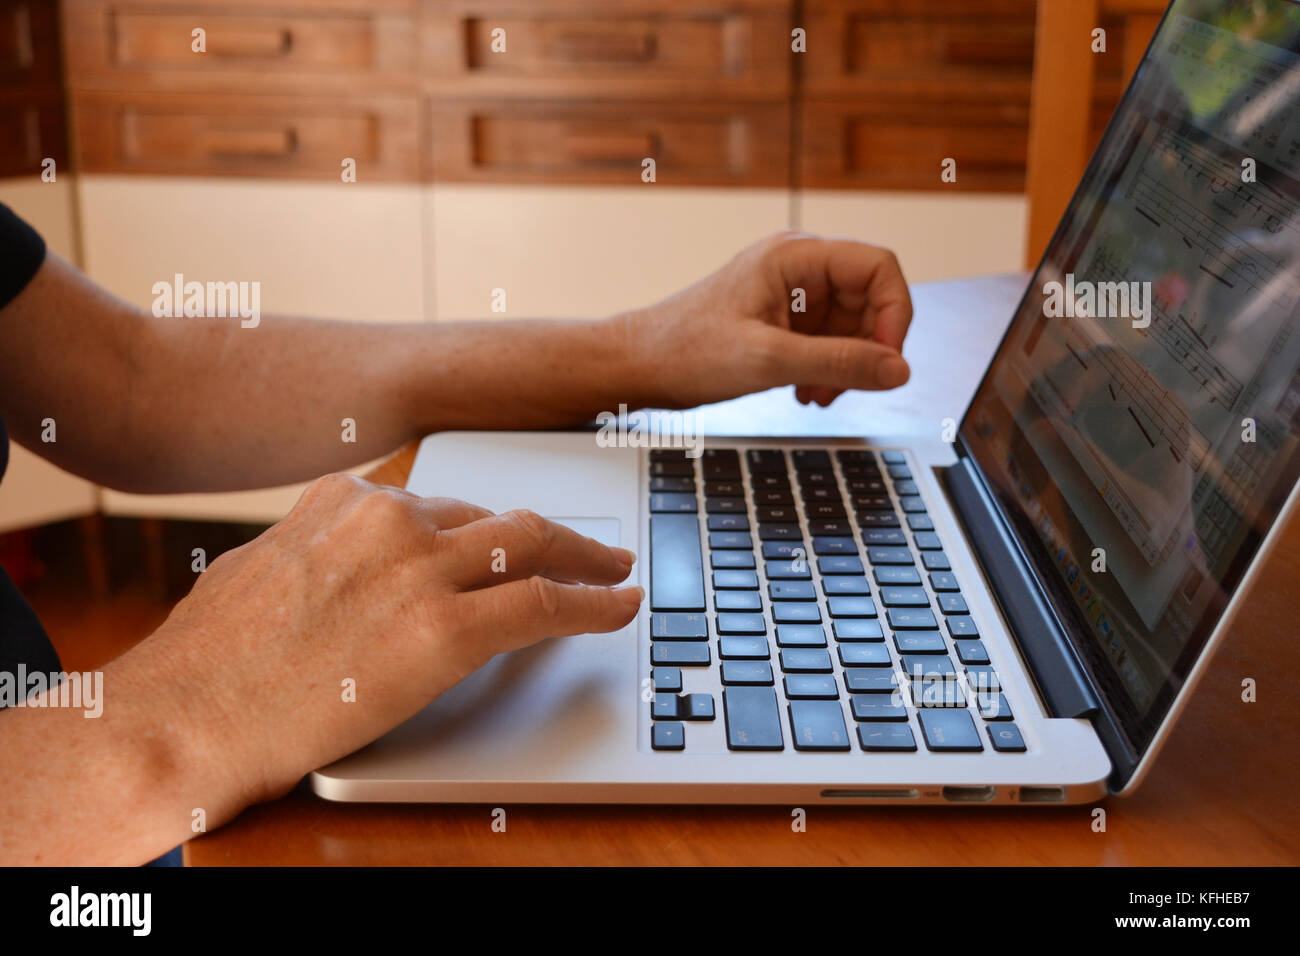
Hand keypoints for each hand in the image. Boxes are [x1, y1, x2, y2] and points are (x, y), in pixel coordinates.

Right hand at [127, 474, 641, 824]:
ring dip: (586, 558)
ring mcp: (420, 571)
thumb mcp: (260, 571)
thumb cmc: (206, 662)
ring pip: (534, 546)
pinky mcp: (443, 630)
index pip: (442, 505)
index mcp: (345, 502)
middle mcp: (390, 521)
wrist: (184, 716)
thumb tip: (335, 566)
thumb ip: (315, 553)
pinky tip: (619, 609)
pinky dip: (594, 606)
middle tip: (588, 546)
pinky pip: (545, 606)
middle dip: (550, 534)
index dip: (488, 525)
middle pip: (497, 519)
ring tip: (614, 570)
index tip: (510, 533)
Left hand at [622, 230, 913, 408]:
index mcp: (796, 256)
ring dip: (845, 366)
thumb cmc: (685, 351)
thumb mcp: (768, 360)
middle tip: (845, 386)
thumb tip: (898, 369)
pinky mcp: (784, 322)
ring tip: (814, 394)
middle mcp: (799, 268)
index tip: (885, 361)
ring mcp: (792, 295)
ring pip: (853, 326)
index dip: (894, 314)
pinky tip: (804, 392)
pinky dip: (827, 370)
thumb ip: (839, 363)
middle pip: (871, 299)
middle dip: (866, 348)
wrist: (640, 366)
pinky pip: (829, 341)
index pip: (880, 267)